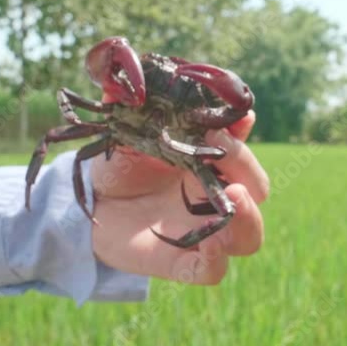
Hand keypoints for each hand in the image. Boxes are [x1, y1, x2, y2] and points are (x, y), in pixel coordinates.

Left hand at [89, 107, 268, 284]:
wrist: (89, 204)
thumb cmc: (120, 161)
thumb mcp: (130, 130)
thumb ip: (144, 105)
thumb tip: (147, 74)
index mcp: (212, 162)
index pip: (242, 150)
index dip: (239, 135)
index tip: (227, 120)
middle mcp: (217, 197)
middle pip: (257, 189)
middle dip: (245, 167)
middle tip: (221, 148)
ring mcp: (204, 233)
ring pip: (249, 236)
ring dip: (248, 218)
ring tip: (237, 199)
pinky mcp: (182, 263)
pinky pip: (213, 272)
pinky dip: (215, 261)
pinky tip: (208, 246)